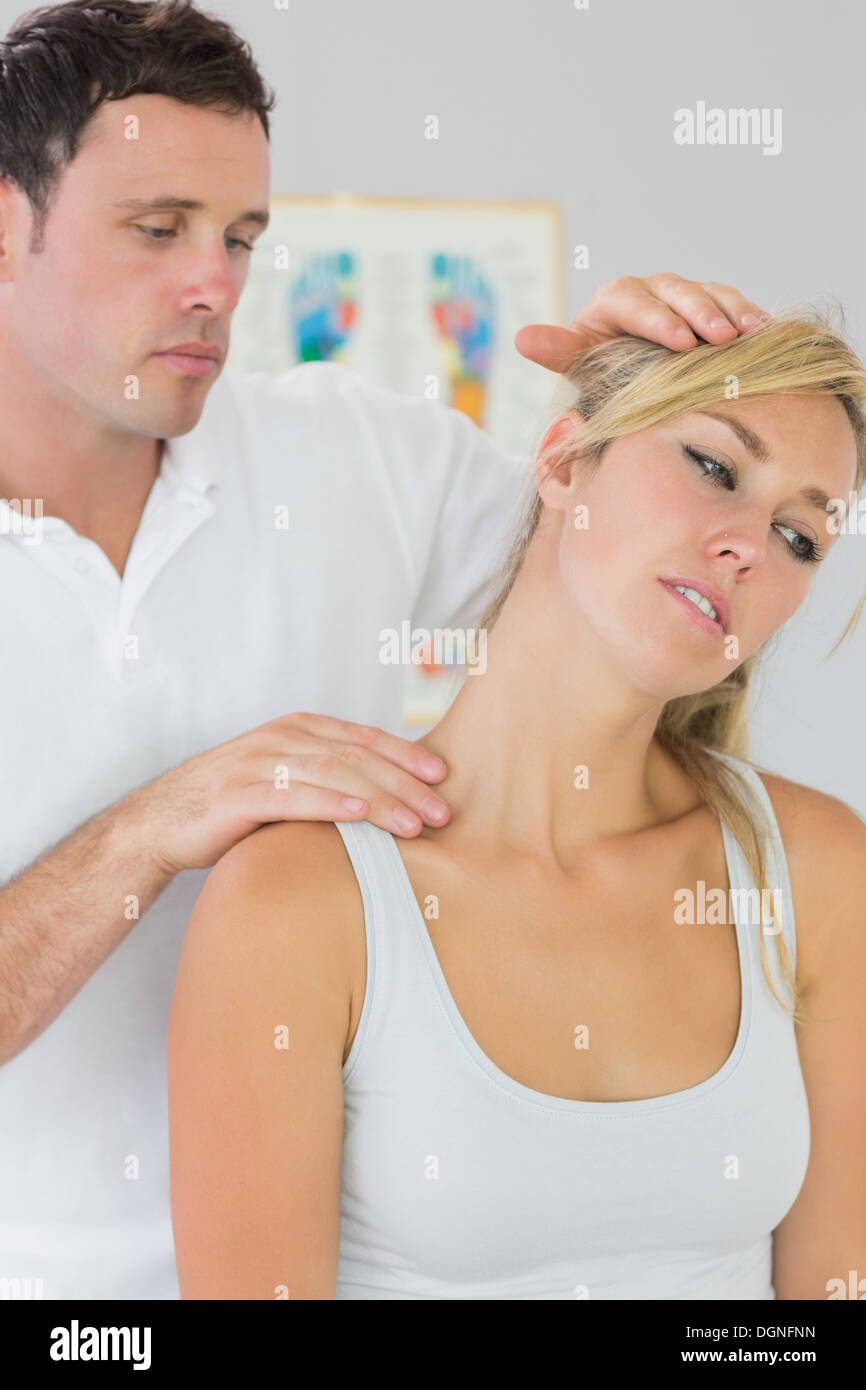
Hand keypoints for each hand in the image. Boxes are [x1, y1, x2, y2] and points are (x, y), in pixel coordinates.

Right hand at [133, 711, 449, 874]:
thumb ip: (327, 780)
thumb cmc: (232, 808)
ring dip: (379, 797)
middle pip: (357, 756)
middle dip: (405, 783)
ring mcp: (257, 763)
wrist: (159, 823)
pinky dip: (329, 802)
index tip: (444, 777)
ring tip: (414, 823)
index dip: (407, 754)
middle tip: (443, 811)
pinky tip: (358, 814)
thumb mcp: (286, 783)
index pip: (364, 738)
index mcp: (297, 729)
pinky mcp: (237, 794)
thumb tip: (389, 799)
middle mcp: (280, 738)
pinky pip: (291, 795)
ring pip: (332, 773)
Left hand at [515, 273, 768, 372]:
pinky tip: (763, 332)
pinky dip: (748, 315)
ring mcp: (683, 295)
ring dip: (730, 312)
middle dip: (699, 314)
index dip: (657, 319)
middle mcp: (650, 291)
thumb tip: (521, 338)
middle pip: (676, 292)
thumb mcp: (580, 365)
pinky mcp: (712, 304)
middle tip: (718, 339)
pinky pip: (731, 302)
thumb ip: (558, 351)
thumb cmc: (602, 373)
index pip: (633, 301)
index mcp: (614, 301)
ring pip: (709, 292)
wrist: (631, 380)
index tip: (679, 342)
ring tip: (747, 335)